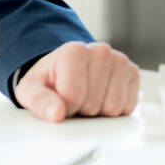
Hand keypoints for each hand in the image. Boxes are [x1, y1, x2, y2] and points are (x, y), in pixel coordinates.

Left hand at [13, 41, 138, 121]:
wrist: (66, 70)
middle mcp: (100, 51)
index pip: (73, 96)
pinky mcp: (133, 73)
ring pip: (113, 108)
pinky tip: (102, 98)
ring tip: (87, 98)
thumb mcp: (31, 89)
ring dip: (99, 112)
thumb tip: (56, 113)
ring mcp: (119, 61)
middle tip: (74, 99)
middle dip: (81, 109)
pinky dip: (115, 111)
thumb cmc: (49, 80)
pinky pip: (128, 107)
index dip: (64, 108)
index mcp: (74, 51)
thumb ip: (38, 101)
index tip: (58, 101)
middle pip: (93, 104)